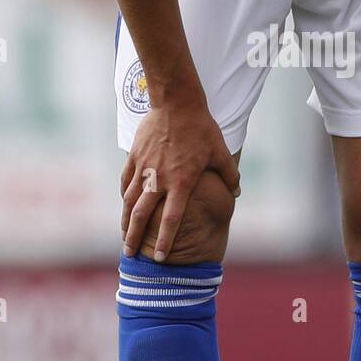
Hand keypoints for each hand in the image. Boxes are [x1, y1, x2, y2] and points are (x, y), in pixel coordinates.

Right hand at [120, 99, 239, 260]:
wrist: (176, 102)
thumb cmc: (201, 128)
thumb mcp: (220, 152)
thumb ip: (230, 175)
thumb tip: (237, 192)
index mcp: (182, 182)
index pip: (172, 219)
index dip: (166, 240)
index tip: (161, 258)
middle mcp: (160, 179)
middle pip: (143, 216)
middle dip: (136, 238)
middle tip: (130, 255)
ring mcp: (144, 168)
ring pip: (129, 201)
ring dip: (126, 222)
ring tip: (124, 236)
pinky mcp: (135, 157)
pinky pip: (126, 182)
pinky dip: (124, 197)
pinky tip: (125, 207)